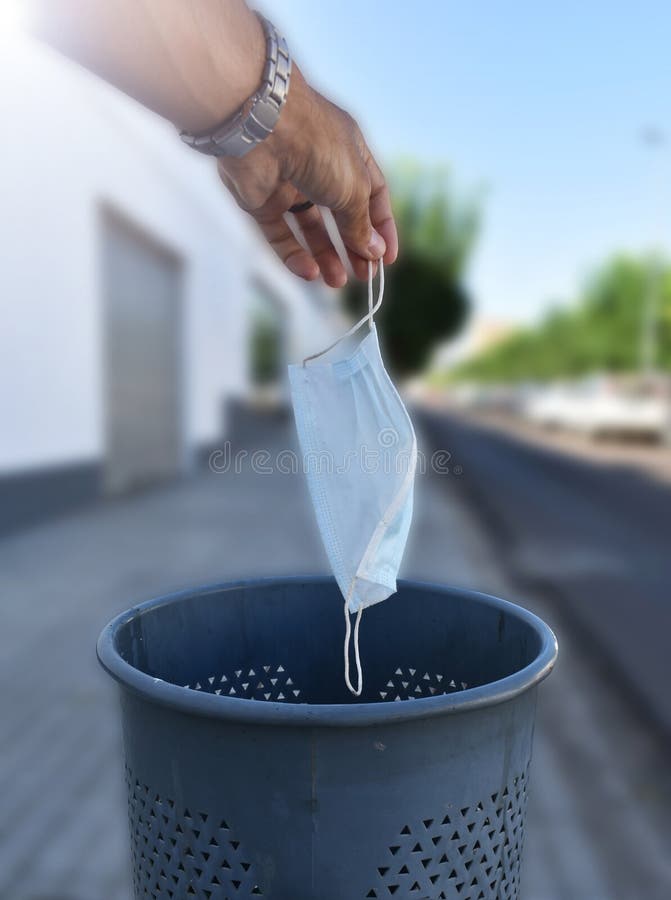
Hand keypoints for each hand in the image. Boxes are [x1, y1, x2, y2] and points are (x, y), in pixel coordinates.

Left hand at [217, 67, 397, 286]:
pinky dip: (294, 255)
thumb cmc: (317, 146)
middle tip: (364, 276)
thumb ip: (361, 224)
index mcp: (350, 152)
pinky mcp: (261, 200)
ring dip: (325, 256)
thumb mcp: (353, 189)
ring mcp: (289, 183)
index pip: (373, 194)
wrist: (260, 127)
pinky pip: (280, 234)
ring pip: (310, 228)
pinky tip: (310, 273)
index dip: (381, 227)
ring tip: (337, 282)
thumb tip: (373, 252)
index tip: (387, 259)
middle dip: (353, 247)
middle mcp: (320, 166)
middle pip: (341, 215)